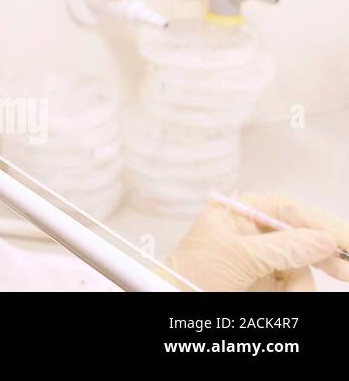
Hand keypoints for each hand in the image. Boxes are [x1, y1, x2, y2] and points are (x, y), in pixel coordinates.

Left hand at [164, 192, 348, 290]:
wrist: (175, 298)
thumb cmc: (190, 272)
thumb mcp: (238, 255)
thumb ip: (282, 247)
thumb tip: (324, 240)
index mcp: (239, 212)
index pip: (287, 209)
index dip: (319, 222)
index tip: (343, 238)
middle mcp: (253, 232)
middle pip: (303, 236)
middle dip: (324, 253)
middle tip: (345, 268)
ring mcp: (262, 258)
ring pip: (303, 266)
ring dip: (301, 282)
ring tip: (285, 293)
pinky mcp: (268, 282)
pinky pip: (296, 285)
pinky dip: (296, 291)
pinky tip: (281, 296)